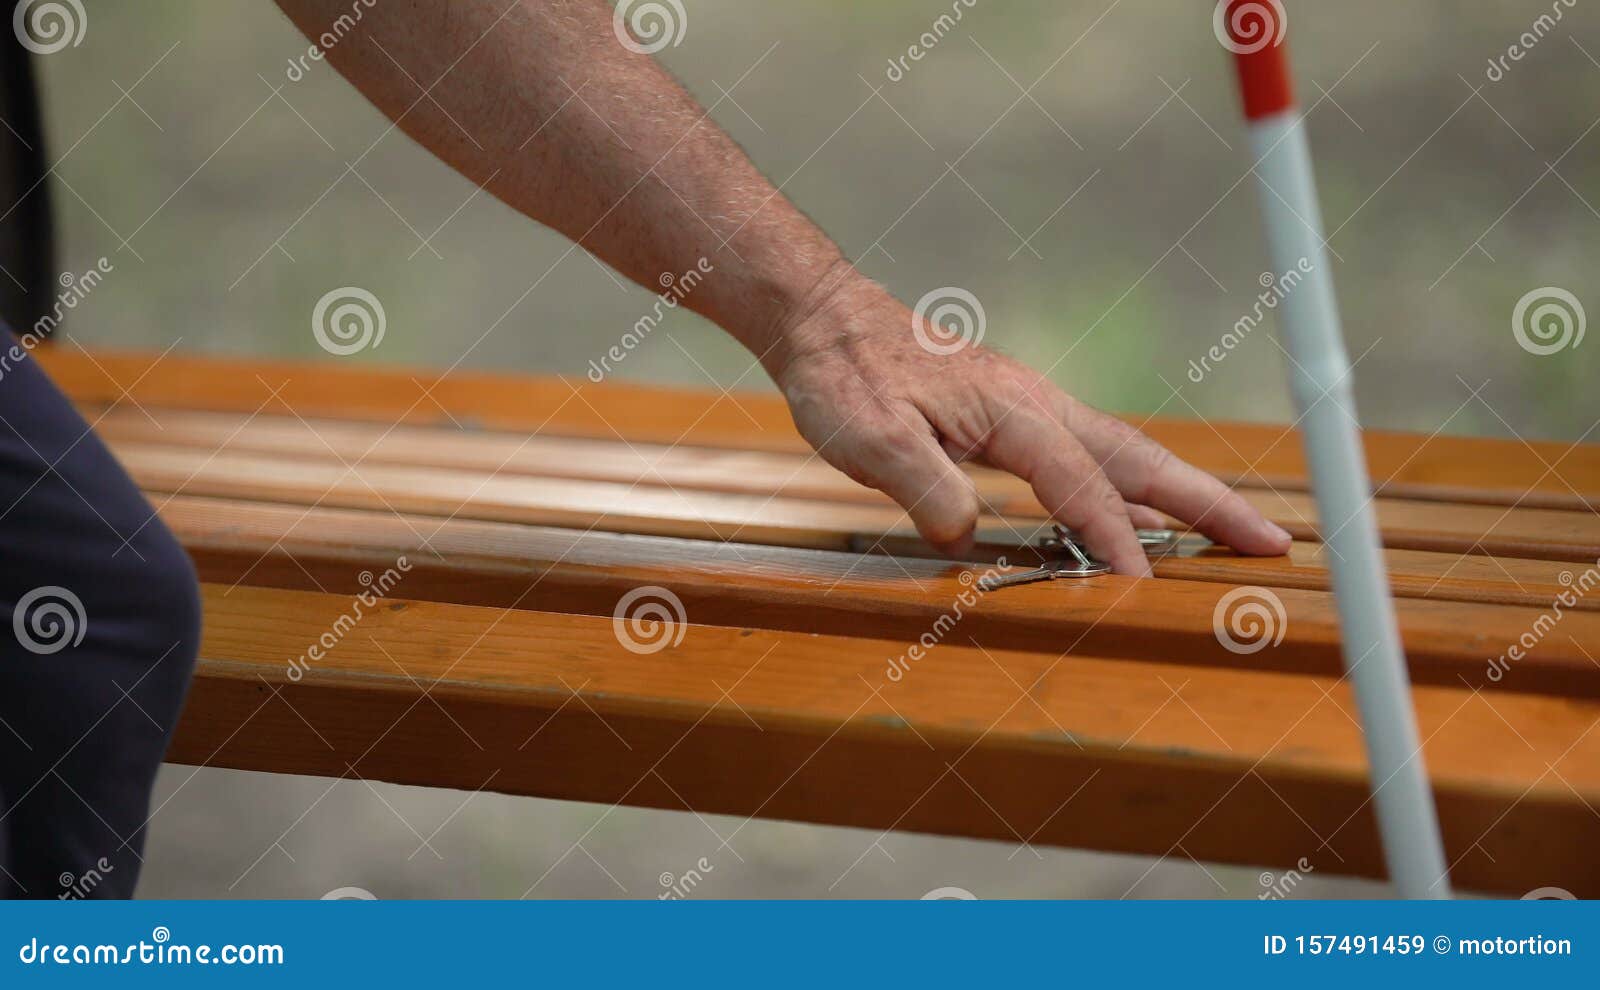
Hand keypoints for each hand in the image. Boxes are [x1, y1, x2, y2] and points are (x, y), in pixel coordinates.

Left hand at [764, 271, 1292, 574]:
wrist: (829, 321)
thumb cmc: (847, 375)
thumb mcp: (869, 438)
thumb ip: (925, 487)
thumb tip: (967, 536)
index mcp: (1009, 410)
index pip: (1077, 481)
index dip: (1110, 535)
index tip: (1141, 584)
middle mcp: (1036, 405)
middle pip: (1140, 459)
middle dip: (1209, 502)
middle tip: (1271, 542)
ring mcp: (1031, 408)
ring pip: (1125, 457)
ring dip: (1183, 497)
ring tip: (1238, 534)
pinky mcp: (1016, 418)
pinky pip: (1093, 459)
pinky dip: (1132, 490)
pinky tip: (1143, 521)